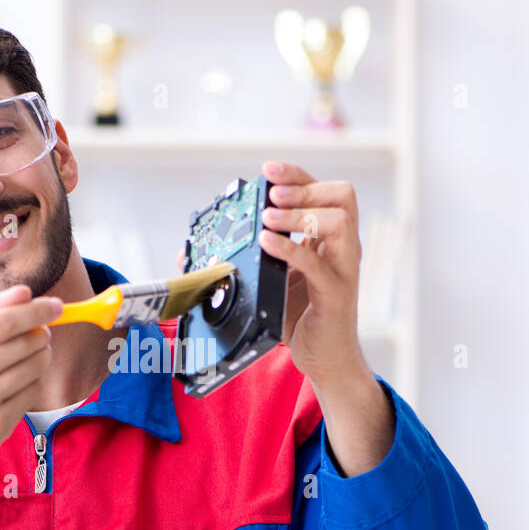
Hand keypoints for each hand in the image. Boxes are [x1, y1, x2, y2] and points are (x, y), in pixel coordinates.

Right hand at [0, 285, 62, 465]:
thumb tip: (25, 292)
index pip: (3, 322)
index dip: (35, 311)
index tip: (55, 306)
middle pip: (23, 345)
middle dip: (42, 334)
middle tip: (42, 332)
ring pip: (34, 368)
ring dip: (42, 356)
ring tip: (33, 354)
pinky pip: (32, 392)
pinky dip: (34, 381)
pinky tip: (22, 380)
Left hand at [256, 161, 367, 390]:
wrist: (324, 359)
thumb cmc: (299, 317)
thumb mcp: (267, 281)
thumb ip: (239, 262)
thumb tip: (185, 255)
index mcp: (327, 239)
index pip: (322, 191)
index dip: (297, 175)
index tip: (267, 170)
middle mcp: (341, 248)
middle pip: (341, 196)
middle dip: (303, 188)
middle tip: (272, 195)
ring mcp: (343, 270)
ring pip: (340, 222)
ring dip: (301, 213)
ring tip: (269, 219)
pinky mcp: (336, 295)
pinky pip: (318, 265)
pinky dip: (291, 249)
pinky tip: (267, 244)